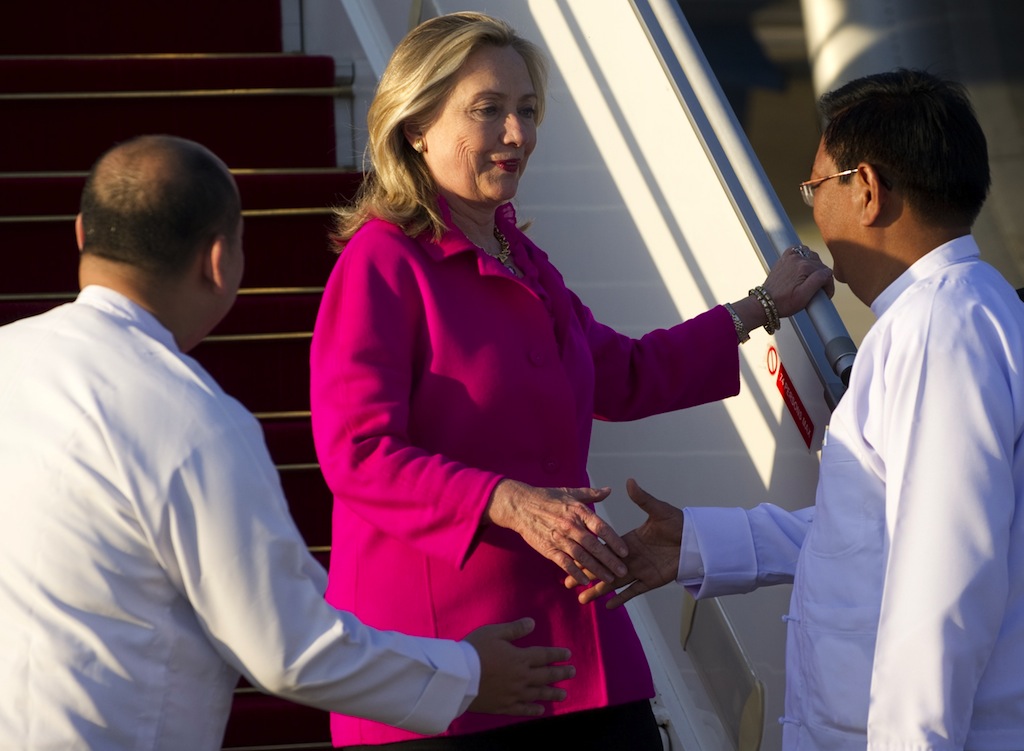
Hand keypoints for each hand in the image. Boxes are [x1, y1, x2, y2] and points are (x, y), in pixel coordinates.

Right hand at [464, 617, 573, 715]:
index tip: (568, 655)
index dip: (557, 654)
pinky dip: (534, 710)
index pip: (544, 655)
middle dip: (561, 673)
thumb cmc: (474, 650)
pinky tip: (541, 710)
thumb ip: (514, 629)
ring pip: (538, 694)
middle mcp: (521, 677)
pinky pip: (523, 709)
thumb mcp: (494, 633)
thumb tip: (532, 622)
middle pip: (546, 675)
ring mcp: (514, 694)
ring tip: (564, 694)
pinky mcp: (504, 706)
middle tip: (572, 673)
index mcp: (520, 658)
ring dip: (552, 693)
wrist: (459, 677)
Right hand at [485, 479, 627, 585]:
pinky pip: (564, 563)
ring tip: (609, 579)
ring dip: (596, 569)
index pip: (601, 527)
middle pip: (593, 546)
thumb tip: (609, 490)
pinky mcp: (548, 548)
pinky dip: (575, 572)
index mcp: (578, 511)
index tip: (625, 552)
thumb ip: (591, 494)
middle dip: (609, 560)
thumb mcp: (570, 492)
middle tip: (623, 571)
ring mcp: (559, 538)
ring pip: (581, 557)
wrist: (520, 506)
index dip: (614, 540)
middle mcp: (570, 525)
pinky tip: (585, 581)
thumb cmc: (547, 498)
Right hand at [566, 478, 682, 607]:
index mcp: (628, 540)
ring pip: (613, 583)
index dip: (587, 553)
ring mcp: (639, 570)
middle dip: (585, 575)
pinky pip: (633, 592)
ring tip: (582, 600)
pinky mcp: (650, 581)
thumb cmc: (678, 523)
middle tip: (567, 584)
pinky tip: (607, 606)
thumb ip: (642, 499)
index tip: (571, 556)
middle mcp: (630, 557)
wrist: (697, 540)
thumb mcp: (658, 510)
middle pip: (602, 568)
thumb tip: (630, 482)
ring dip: (598, 591)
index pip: (603, 548)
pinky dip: (621, 599)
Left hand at [761, 244, 834, 316]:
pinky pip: (801, 251)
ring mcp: (789, 256)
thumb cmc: (783, 303)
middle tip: (817, 291)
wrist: (765, 303)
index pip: (826, 272)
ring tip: (810, 281)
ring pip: (812, 257)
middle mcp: (797, 258)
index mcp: (803, 267)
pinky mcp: (784, 258)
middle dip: (821, 277)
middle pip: (820, 264)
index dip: (828, 286)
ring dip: (814, 268)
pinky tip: (804, 269)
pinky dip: (805, 258)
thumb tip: (827, 272)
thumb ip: (818, 281)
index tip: (824, 296)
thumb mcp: (804, 296)